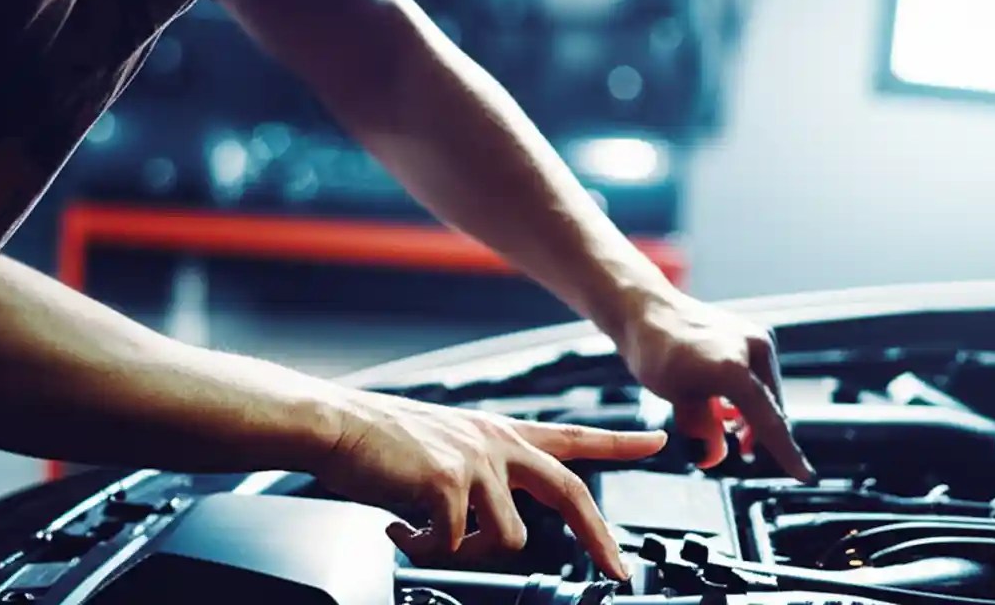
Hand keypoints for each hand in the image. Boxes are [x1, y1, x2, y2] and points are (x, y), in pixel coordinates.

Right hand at [314, 390, 666, 579]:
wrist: (336, 425)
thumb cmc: (381, 440)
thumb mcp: (445, 446)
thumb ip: (478, 476)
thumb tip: (484, 522)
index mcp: (498, 433)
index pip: (572, 437)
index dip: (618, 443)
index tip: (658, 443)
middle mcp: (496, 443)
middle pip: (569, 490)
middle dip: (599, 537)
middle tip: (617, 570)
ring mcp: (476, 462)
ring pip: (508, 537)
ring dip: (468, 549)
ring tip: (425, 536)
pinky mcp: (449, 484)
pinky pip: (454, 546)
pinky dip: (424, 551)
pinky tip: (399, 531)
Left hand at [618, 290, 814, 480]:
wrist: (645, 310)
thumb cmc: (655, 350)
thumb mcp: (677, 399)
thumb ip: (702, 430)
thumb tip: (713, 457)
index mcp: (735, 368)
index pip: (769, 421)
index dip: (786, 453)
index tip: (804, 475)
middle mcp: (753, 348)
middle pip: (770, 407)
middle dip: (758, 432)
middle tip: (742, 450)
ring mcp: (754, 337)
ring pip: (764, 391)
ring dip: (751, 412)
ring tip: (726, 424)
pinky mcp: (748, 332)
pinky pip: (757, 373)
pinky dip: (746, 392)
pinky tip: (726, 402)